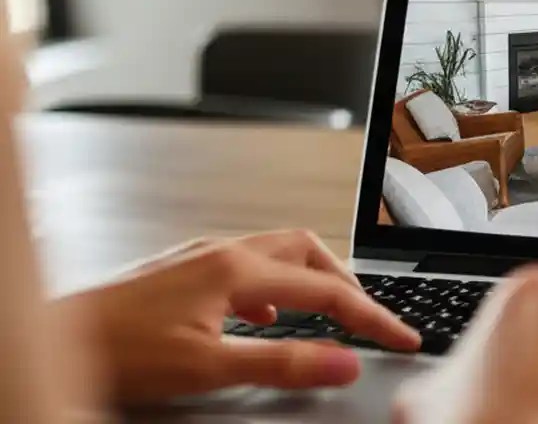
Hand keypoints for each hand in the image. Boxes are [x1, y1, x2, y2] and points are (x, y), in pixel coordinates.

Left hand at [59, 230, 419, 403]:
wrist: (55, 339)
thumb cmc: (116, 350)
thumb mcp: (208, 367)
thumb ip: (283, 362)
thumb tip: (345, 361)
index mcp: (237, 270)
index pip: (327, 291)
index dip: (372, 318)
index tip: (402, 337)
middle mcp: (223, 253)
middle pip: (310, 252)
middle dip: (349, 282)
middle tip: (371, 318)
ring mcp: (201, 257)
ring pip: (279, 254)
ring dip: (314, 280)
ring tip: (330, 314)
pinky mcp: (183, 270)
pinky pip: (248, 265)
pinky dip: (276, 288)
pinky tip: (264, 317)